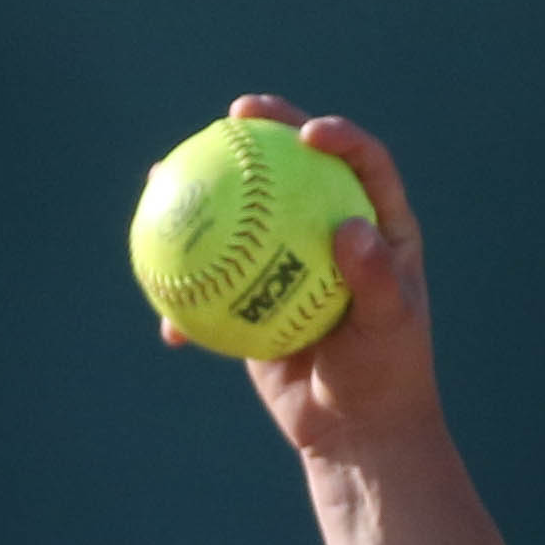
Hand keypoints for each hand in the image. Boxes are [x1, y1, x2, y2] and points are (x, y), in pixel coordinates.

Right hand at [165, 99, 435, 461]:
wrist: (354, 429)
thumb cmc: (385, 377)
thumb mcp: (388, 330)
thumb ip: (374, 279)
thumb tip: (349, 229)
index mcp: (375, 224)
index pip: (362, 163)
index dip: (338, 135)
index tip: (307, 134)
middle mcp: (331, 229)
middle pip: (295, 165)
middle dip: (266, 129)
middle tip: (237, 114)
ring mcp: (288, 257)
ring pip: (245, 210)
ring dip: (206, 186)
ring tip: (166, 172)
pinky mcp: (255, 291)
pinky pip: (214, 275)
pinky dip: (185, 279)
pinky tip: (156, 281)